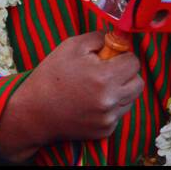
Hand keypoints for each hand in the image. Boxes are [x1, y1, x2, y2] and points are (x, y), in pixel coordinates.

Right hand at [0, 32, 144, 161]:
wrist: (33, 113)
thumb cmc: (50, 76)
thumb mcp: (71, 46)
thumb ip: (99, 37)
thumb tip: (117, 37)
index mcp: (104, 78)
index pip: (134, 63)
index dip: (123, 56)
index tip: (110, 57)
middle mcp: (110, 101)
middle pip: (138, 83)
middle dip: (126, 74)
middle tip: (107, 71)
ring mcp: (108, 119)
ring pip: (130, 99)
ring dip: (120, 90)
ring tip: (97, 87)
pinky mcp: (104, 131)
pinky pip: (118, 114)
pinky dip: (110, 107)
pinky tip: (90, 102)